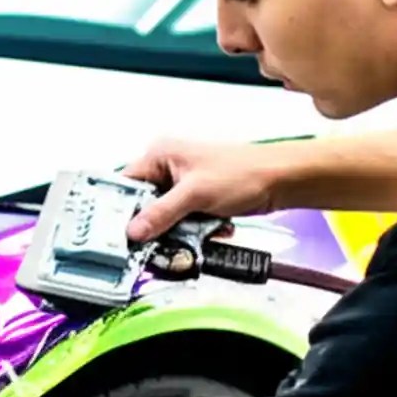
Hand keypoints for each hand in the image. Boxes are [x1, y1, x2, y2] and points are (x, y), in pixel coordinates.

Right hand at [122, 137, 284, 240]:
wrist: (279, 181)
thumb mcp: (195, 195)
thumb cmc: (241, 174)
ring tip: (198, 230)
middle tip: (159, 242)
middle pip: (144, 205)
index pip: (125, 183)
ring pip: (165, 218)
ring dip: (180, 230)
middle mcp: (168, 168)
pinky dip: (195, 230)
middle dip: (156, 225)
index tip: (117, 234)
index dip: (120, 209)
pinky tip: (214, 228)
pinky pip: (184, 222)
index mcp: (161, 155)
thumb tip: (133, 231)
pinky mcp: (198, 201)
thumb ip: (161, 214)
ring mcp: (184, 185)